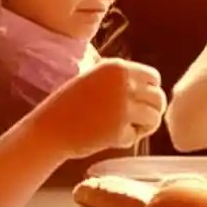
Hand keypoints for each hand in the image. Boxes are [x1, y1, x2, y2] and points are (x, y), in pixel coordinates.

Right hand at [30, 59, 165, 158]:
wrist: (48, 130)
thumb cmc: (70, 106)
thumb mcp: (95, 79)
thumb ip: (122, 80)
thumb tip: (154, 88)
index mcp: (117, 67)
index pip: (153, 77)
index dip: (150, 92)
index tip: (140, 103)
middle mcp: (123, 83)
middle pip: (158, 97)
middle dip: (151, 111)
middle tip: (137, 121)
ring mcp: (123, 106)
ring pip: (154, 117)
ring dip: (144, 126)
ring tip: (126, 129)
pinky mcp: (120, 129)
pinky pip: (137, 136)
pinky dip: (128, 140)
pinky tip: (110, 137)